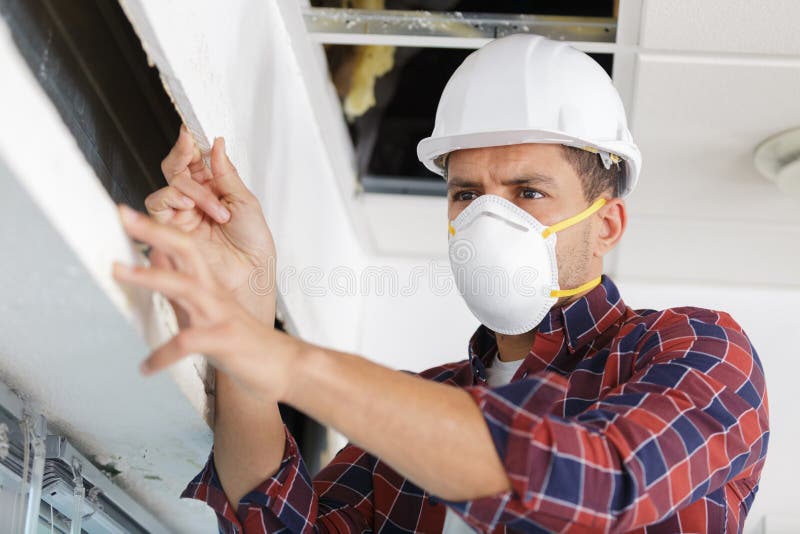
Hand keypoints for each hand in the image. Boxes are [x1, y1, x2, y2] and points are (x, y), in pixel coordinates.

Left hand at [114, 206, 303, 399]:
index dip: (155, 227)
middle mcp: (212, 293)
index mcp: (208, 284)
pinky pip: (188, 342)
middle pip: (186, 250)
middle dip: (155, 231)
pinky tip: (146, 367)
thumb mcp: (207, 308)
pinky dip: (163, 355)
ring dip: (150, 276)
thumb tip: (152, 259)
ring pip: (185, 286)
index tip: (125, 213)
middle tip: (124, 216)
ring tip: (118, 271)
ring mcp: (218, 314)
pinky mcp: (223, 339)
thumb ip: (179, 284)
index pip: (182, 245)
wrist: (279, 365)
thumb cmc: (239, 340)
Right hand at [145, 126, 275, 323]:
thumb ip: (226, 174)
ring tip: (216, 209)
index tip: (192, 131)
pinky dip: (175, 199)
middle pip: (177, 168)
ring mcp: (181, 215)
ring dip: (191, 189)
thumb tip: (217, 145)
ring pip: (170, 184)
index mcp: (217, 191)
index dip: (193, 145)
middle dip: (182, 154)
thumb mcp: (245, 203)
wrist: (250, 277)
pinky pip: (159, 205)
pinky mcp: (168, 230)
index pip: (198, 161)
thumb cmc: (253, 248)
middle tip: (189, 146)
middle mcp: (196, 201)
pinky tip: (192, 208)